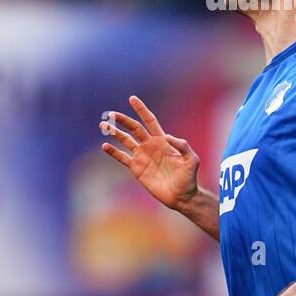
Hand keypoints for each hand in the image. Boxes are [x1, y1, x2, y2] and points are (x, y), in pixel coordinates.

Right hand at [99, 95, 200, 212]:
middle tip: (111, 114)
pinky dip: (113, 152)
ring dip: (114, 133)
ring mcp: (142, 156)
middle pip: (134, 128)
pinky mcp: (136, 168)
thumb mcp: (191, 159)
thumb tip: (168, 137)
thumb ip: (183, 146)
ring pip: (125, 140)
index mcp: (162, 140)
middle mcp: (150, 145)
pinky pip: (122, 157)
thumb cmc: (189, 177)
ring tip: (103, 125)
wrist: (181, 196)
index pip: (149, 120)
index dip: (141, 110)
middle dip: (123, 120)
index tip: (132, 99)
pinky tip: (105, 146)